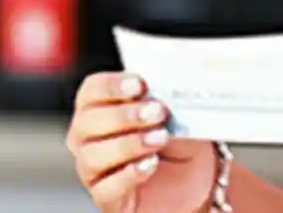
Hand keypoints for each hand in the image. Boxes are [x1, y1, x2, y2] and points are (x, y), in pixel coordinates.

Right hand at [66, 72, 215, 212]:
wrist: (195, 176)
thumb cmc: (177, 137)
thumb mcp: (175, 112)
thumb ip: (162, 98)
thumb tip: (162, 89)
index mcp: (99, 107)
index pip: (91, 90)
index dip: (112, 86)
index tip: (140, 84)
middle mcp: (87, 138)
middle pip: (87, 123)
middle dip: (123, 116)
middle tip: (158, 112)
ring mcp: (94, 170)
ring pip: (93, 157)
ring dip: (129, 144)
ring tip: (160, 138)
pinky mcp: (107, 198)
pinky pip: (106, 189)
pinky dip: (129, 174)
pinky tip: (151, 164)